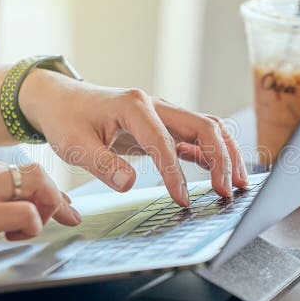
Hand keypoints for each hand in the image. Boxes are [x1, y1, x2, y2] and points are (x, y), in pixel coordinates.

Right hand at [0, 146, 80, 282]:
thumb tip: (18, 203)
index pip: (15, 167)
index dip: (41, 188)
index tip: (57, 204)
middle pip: (34, 172)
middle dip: (56, 197)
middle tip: (66, 217)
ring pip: (38, 184)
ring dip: (47, 209)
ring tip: (29, 230)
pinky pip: (28, 211)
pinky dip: (33, 226)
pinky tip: (14, 237)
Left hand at [20, 70, 247, 206]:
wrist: (62, 100)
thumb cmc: (67, 120)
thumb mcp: (74, 145)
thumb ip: (101, 164)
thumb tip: (128, 184)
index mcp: (134, 106)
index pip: (165, 142)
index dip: (175, 173)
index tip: (181, 200)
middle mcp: (156, 104)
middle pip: (203, 125)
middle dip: (222, 158)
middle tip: (228, 190)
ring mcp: (163, 112)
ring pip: (207, 128)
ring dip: (225, 153)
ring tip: (237, 183)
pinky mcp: (163, 124)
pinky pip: (195, 135)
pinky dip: (211, 153)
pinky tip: (218, 173)